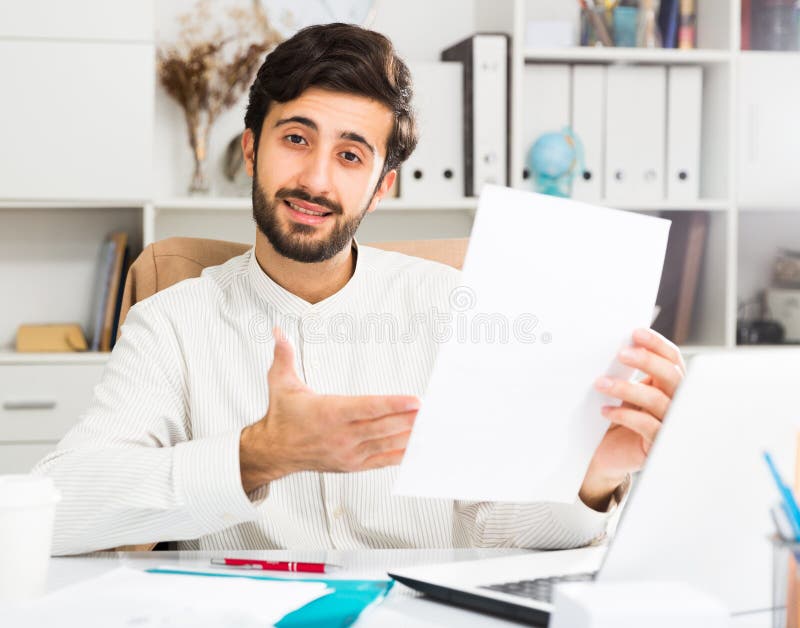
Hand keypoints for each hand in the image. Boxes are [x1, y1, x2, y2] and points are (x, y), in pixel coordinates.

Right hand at [239, 328, 419, 492]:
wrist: (274, 450)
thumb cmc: (283, 416)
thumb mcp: (280, 382)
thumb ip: (284, 355)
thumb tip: (278, 331)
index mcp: (328, 413)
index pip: (366, 407)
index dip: (393, 404)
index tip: (415, 400)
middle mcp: (340, 435)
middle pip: (382, 427)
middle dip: (410, 419)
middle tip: (433, 412)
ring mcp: (348, 453)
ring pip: (385, 444)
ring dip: (410, 436)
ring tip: (431, 427)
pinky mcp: (352, 465)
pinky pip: (381, 461)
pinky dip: (400, 454)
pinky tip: (416, 448)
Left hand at [579, 328, 686, 510]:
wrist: (605, 456)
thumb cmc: (615, 420)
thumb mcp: (622, 393)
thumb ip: (625, 373)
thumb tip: (617, 346)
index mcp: (667, 386)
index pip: (672, 360)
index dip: (657, 345)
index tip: (636, 333)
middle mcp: (674, 403)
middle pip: (671, 377)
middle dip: (647, 361)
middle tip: (622, 353)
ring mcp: (669, 425)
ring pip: (657, 400)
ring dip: (627, 388)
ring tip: (601, 383)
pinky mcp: (657, 445)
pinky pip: (646, 426)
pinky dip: (624, 415)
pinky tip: (605, 410)